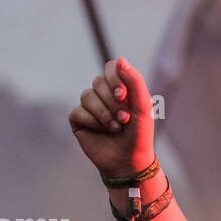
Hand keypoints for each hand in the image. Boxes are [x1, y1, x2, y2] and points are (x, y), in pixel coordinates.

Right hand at [68, 57, 155, 179]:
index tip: (123, 95)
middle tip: (124, 119)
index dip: (114, 78)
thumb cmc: (139, 134)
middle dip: (113, 102)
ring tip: (116, 127)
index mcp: (120, 87)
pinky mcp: (79, 120)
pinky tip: (102, 131)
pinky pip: (78, 111)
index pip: (111, 67)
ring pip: (87, 96)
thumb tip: (121, 59)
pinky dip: (93, 122)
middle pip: (98, 82)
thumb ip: (134, 81)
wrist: (130, 161)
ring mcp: (89, 106)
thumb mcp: (143, 107)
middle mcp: (103, 94)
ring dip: (104, 114)